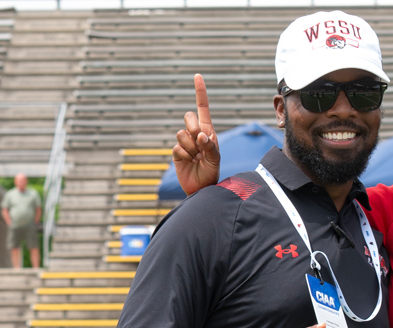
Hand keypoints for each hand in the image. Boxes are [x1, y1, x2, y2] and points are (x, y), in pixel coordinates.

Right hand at [173, 74, 221, 195]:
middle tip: (200, 143)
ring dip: (191, 148)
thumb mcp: (216, 159)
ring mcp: (185, 142)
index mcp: (208, 131)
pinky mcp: (176, 151)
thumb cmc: (212, 172)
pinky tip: (189, 162)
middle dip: (194, 128)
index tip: (197, 76)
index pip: (203, 108)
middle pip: (188, 117)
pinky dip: (184, 156)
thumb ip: (210, 146)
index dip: (200, 92)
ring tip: (197, 158)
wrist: (201, 187)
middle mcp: (196, 133)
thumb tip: (200, 135)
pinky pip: (177, 147)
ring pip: (181, 134)